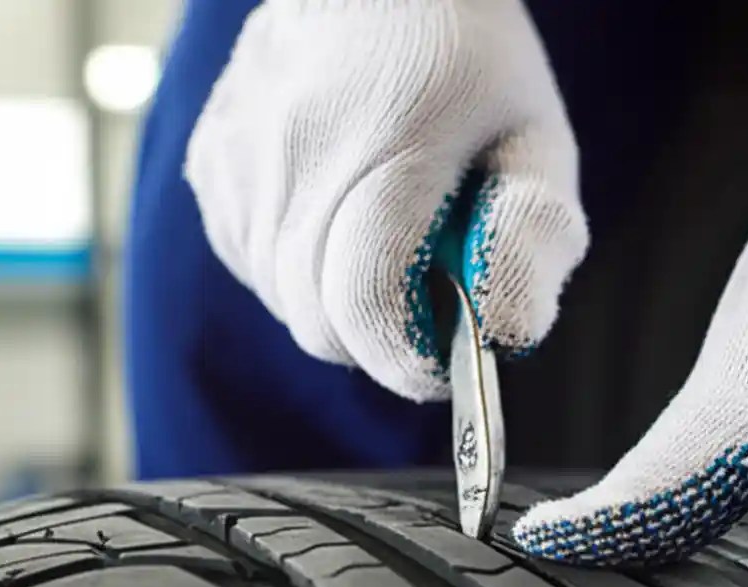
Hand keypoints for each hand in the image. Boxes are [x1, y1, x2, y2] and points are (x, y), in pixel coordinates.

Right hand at [185, 0, 585, 400]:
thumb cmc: (471, 64)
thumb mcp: (537, 138)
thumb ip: (534, 236)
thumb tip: (506, 333)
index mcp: (390, 147)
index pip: (368, 303)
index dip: (408, 358)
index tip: (443, 362)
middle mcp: (297, 154)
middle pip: (319, 321)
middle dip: (378, 341)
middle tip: (425, 305)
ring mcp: (240, 158)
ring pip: (281, 302)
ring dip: (337, 305)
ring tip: (383, 242)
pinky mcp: (210, 163)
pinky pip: (250, 264)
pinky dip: (296, 271)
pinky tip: (335, 217)